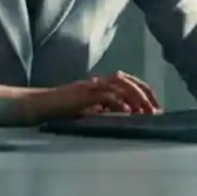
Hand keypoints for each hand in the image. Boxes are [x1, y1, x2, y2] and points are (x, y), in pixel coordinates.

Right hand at [21, 71, 161, 122]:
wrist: (40, 105)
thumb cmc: (62, 109)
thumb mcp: (88, 109)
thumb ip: (104, 109)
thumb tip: (125, 115)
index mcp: (100, 84)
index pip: (128, 82)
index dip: (144, 92)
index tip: (155, 108)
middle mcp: (98, 82)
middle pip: (128, 80)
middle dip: (145, 94)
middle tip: (155, 110)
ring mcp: (91, 87)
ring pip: (120, 85)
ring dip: (136, 97)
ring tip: (146, 111)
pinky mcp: (83, 95)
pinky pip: (105, 96)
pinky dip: (118, 102)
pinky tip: (127, 112)